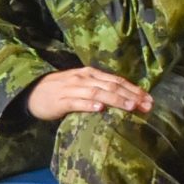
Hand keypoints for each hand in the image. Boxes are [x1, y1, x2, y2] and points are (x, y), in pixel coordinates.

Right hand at [24, 67, 150, 120]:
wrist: (33, 92)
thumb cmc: (61, 91)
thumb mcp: (82, 85)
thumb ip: (99, 89)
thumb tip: (123, 98)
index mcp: (91, 74)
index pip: (117, 81)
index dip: (134, 89)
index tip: (149, 100)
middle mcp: (84, 78)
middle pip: (111, 86)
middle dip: (131, 96)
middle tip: (146, 106)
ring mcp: (72, 89)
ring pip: (98, 93)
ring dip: (115, 100)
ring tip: (130, 107)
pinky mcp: (61, 101)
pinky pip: (77, 102)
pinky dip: (89, 105)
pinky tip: (100, 109)